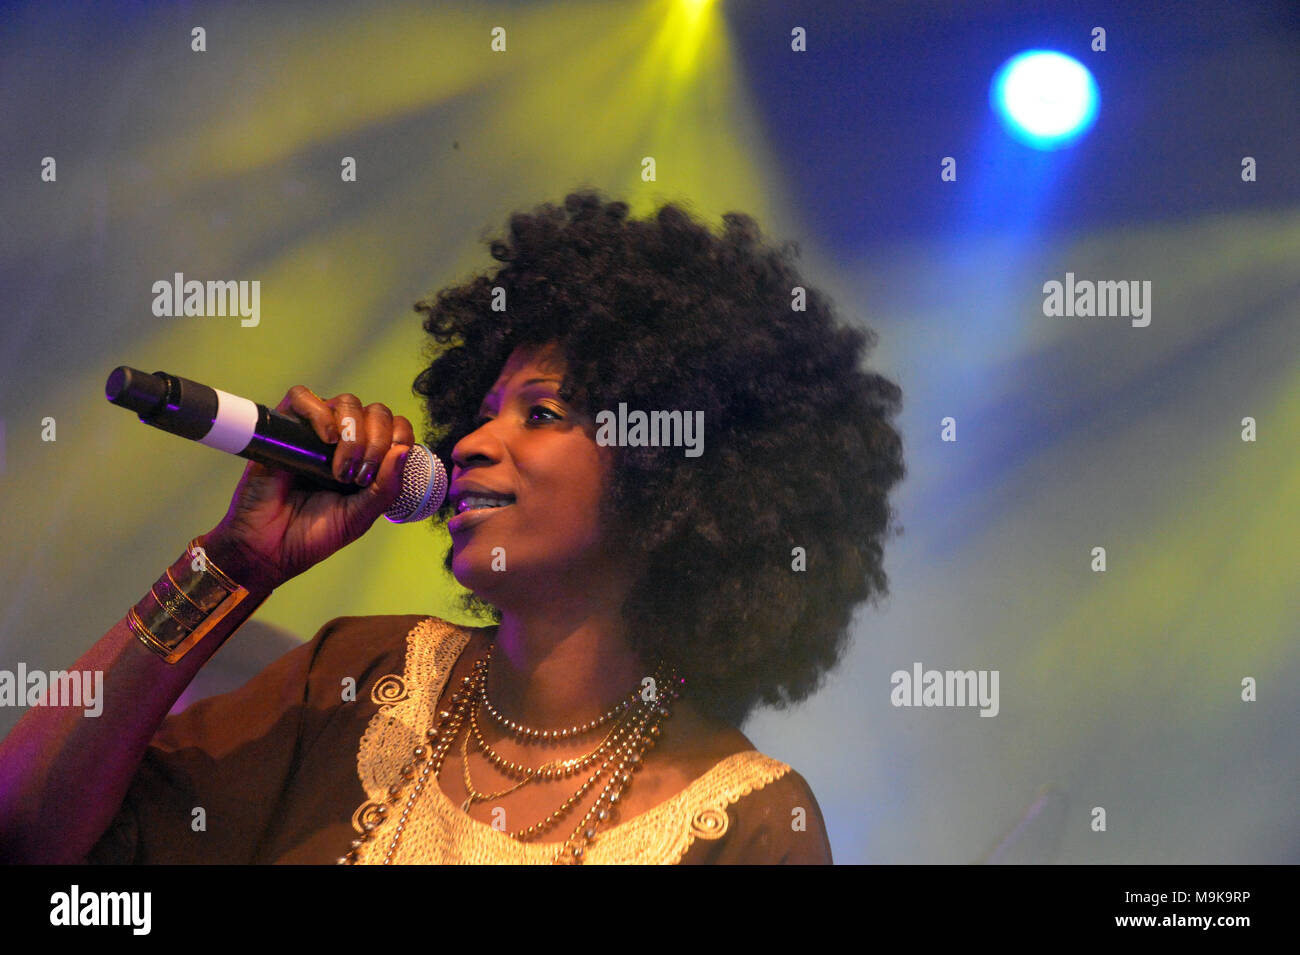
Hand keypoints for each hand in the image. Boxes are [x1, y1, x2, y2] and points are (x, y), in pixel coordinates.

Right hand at [201, 386, 415, 590]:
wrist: (270, 547)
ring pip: (347, 402)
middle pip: (376, 412)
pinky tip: (325, 440)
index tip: (384, 469)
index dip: (399, 439)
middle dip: (377, 442)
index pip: (396, 427)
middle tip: (358, 477)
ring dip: (353, 432)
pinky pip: (302, 396)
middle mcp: (345, 440)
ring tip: (340, 469)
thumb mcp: (361, 516)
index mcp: (368, 459)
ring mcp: (315, 431)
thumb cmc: (314, 534)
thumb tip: (405, 450)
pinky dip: (320, 412)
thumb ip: (386, 487)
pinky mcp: (284, 427)